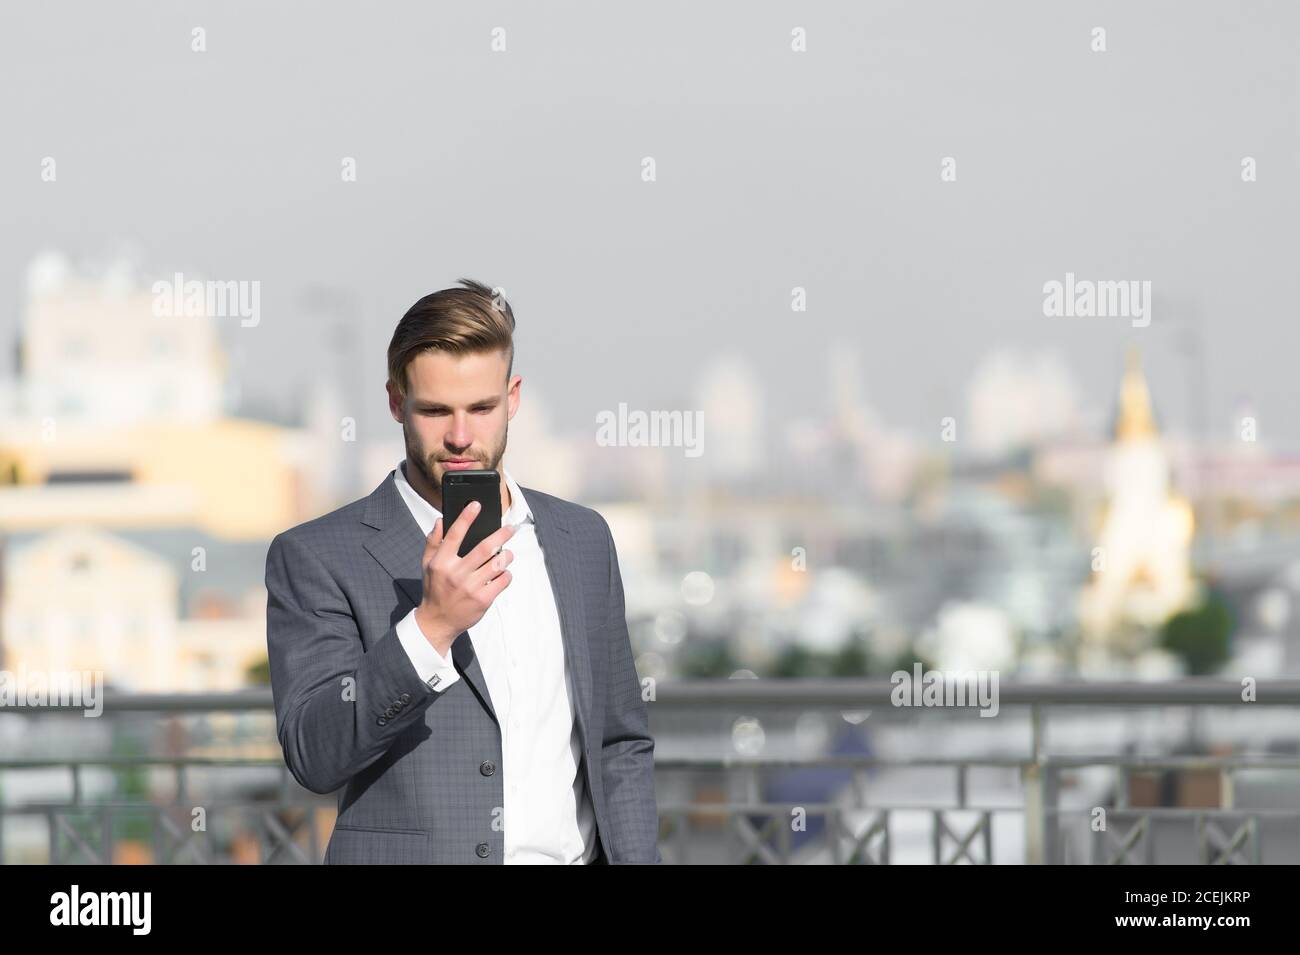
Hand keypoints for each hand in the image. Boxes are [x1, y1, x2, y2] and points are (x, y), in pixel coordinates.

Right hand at [413, 500, 515, 654]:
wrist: (438, 621)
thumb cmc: (434, 589)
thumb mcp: (427, 565)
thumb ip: (433, 542)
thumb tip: (441, 520)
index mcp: (441, 562)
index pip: (455, 535)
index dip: (466, 517)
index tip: (476, 505)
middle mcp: (456, 573)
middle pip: (484, 548)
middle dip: (501, 534)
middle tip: (511, 528)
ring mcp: (470, 587)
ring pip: (498, 564)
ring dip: (507, 555)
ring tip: (507, 553)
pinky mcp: (483, 600)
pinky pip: (503, 581)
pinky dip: (506, 575)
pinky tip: (502, 574)